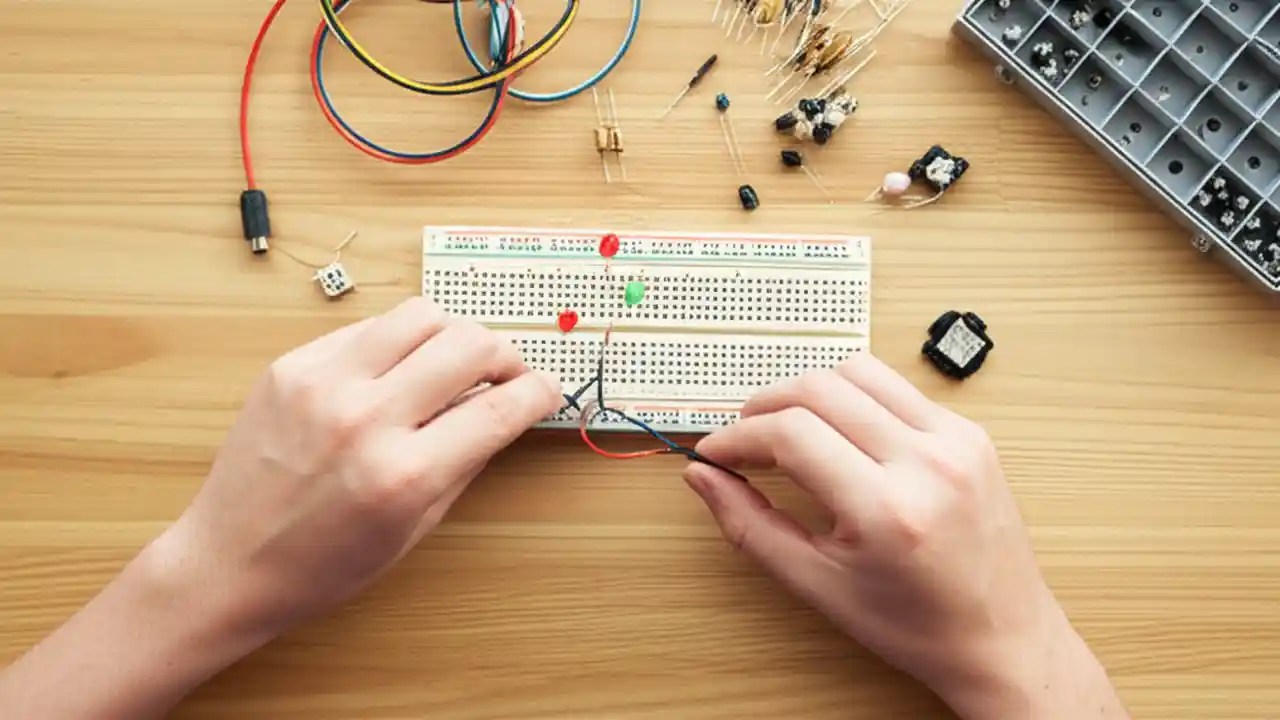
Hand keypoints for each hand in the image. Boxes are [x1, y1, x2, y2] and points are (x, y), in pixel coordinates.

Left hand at [171, 297, 561, 638]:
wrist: (227, 562)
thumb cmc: (320, 563)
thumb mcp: (414, 528)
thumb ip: (465, 461)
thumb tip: (503, 410)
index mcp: (405, 474)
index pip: (500, 408)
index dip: (539, 392)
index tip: (547, 390)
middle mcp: (366, 419)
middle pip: (470, 345)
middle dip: (506, 355)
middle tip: (506, 374)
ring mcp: (324, 384)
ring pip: (422, 315)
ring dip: (453, 334)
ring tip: (454, 362)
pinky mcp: (292, 365)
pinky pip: (367, 328)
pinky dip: (397, 343)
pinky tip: (397, 369)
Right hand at [683, 354, 1126, 719]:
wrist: (1002, 641)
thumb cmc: (916, 625)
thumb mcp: (818, 586)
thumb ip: (750, 526)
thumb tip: (705, 477)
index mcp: (887, 509)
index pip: (790, 433)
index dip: (738, 437)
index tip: (717, 453)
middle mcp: (927, 462)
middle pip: (818, 387)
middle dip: (765, 406)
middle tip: (744, 440)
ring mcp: (956, 441)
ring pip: (858, 370)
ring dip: (809, 390)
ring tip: (788, 429)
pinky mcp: (971, 434)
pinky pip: (896, 388)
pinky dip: (855, 400)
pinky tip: (842, 436)